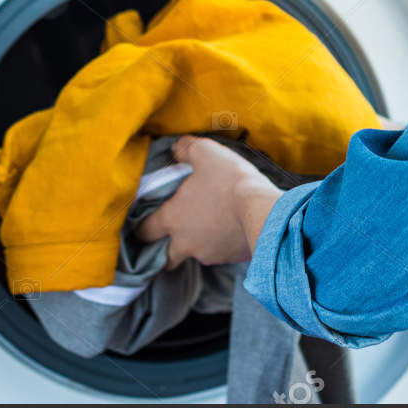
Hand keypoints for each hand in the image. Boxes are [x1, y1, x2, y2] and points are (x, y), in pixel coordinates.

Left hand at [133, 135, 281, 267]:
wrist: (266, 212)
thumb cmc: (230, 180)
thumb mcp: (205, 152)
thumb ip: (185, 149)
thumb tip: (176, 148)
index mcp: (172, 218)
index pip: (144, 231)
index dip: (141, 228)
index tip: (142, 225)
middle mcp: (185, 242)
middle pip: (163, 257)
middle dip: (162, 251)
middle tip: (167, 239)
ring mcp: (207, 254)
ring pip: (192, 255)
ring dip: (193, 246)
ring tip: (204, 230)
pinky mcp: (229, 260)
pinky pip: (217, 254)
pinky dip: (218, 246)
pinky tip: (227, 231)